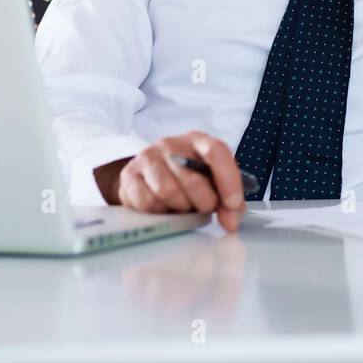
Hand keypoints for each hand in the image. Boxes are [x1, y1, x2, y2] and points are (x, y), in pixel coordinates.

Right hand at [97, 131, 246, 231]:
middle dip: (204, 203)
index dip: (228, 181)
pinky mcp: (130, 175)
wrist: (148, 178)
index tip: (232, 205)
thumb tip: (231, 222)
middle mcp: (171, 144)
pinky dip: (160, 212)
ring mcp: (148, 157)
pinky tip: (164, 208)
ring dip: (180, 208)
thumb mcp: (213, 185)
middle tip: (204, 209)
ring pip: (168, 192)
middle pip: (193, 179)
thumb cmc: (187, 181)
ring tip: (183, 207)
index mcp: (198, 140)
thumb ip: (230, 203)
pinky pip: (147, 202)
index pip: (216, 152)